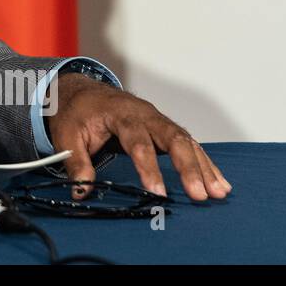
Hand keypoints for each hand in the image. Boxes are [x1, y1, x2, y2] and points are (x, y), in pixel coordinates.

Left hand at [47, 73, 232, 201]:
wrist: (83, 91)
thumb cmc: (77, 112)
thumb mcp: (67, 135)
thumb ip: (76, 163)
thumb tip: (82, 191)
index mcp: (120, 114)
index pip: (138, 142)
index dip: (149, 168)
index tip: (158, 192)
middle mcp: (144, 114)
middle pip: (172, 137)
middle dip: (188, 167)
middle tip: (199, 195)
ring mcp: (158, 120)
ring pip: (186, 141)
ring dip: (203, 167)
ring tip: (217, 192)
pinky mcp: (164, 128)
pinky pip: (189, 144)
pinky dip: (204, 163)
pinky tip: (218, 182)